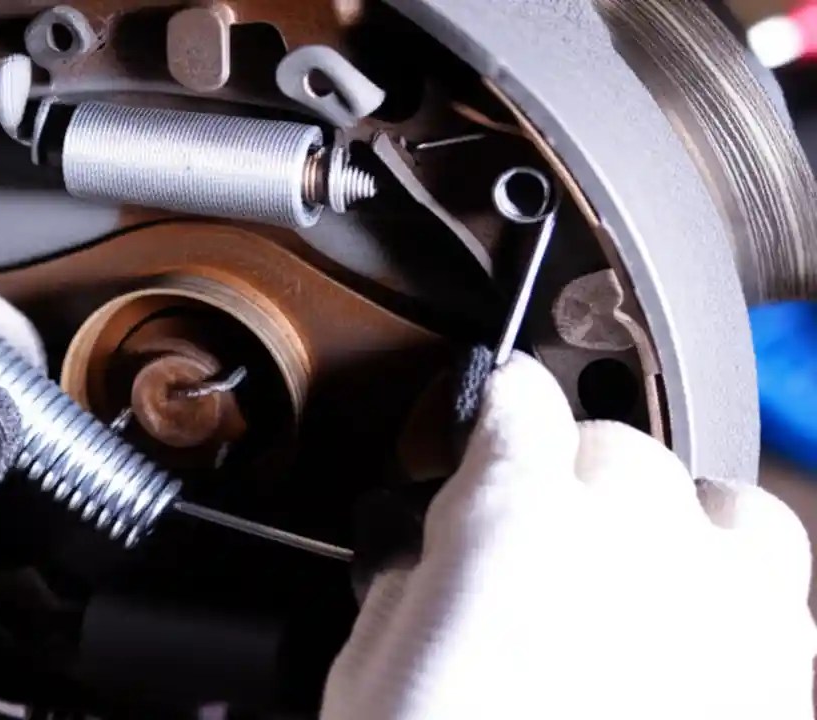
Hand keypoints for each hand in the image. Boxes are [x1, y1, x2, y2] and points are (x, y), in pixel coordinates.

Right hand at [324, 354, 816, 719]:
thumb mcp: (368, 673)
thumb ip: (413, 587)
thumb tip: (439, 560)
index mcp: (514, 523)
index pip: (517, 402)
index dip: (497, 408)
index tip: (494, 422)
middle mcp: (635, 544)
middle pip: (617, 449)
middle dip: (574, 482)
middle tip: (542, 549)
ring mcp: (731, 615)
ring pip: (730, 510)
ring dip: (680, 529)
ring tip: (642, 582)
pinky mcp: (789, 690)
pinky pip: (784, 610)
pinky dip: (736, 616)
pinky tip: (694, 658)